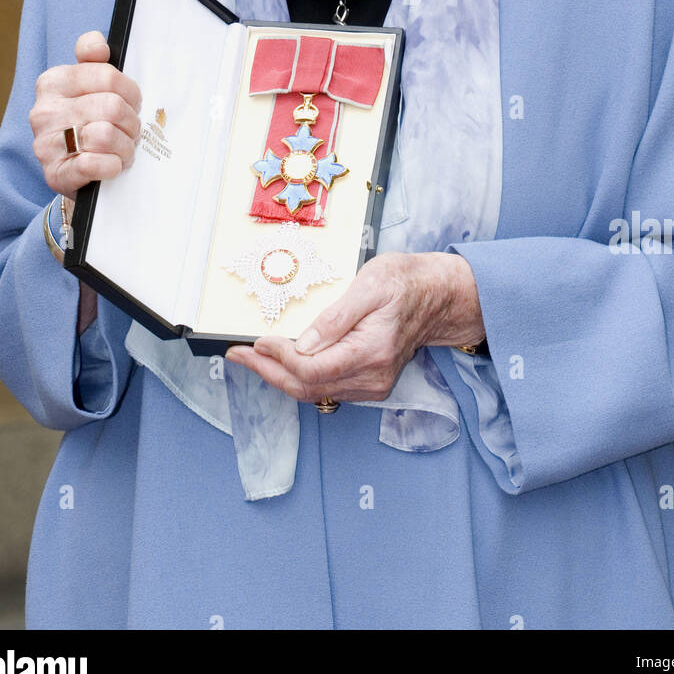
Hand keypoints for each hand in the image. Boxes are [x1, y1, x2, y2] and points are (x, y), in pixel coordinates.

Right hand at [32, 30, 141, 336]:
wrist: (76, 174)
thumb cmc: (90, 122)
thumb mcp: (91, 87)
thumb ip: (93, 60)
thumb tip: (96, 42)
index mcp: (52, 82)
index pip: (108, 75)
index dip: (131, 91)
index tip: (133, 102)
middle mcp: (44, 111)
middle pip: (112, 107)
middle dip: (132, 122)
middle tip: (132, 131)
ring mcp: (46, 145)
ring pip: (106, 135)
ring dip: (126, 147)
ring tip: (124, 150)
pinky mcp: (55, 175)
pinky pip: (92, 165)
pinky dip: (111, 166)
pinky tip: (113, 166)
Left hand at [224, 249, 484, 403]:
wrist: (436, 296)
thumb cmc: (404, 282)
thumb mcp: (369, 285)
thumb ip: (335, 318)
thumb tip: (302, 344)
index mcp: (372, 352)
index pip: (313, 369)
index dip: (278, 358)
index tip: (256, 340)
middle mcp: (373, 377)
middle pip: (308, 387)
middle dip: (268, 372)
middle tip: (237, 355)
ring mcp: (372, 385)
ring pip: (314, 391)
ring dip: (279, 377)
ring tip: (250, 358)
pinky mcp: (369, 383)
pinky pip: (325, 388)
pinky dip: (298, 377)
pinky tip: (280, 362)